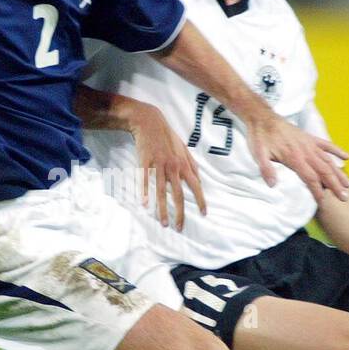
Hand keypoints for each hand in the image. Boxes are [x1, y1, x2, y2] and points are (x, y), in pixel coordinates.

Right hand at [131, 105, 206, 229]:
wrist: (149, 122)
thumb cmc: (167, 136)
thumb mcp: (184, 148)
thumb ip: (192, 164)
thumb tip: (199, 179)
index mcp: (184, 164)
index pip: (195, 186)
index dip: (200, 200)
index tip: (203, 213)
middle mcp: (173, 167)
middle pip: (178, 194)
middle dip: (180, 213)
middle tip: (179, 227)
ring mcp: (159, 165)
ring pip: (162, 192)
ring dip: (162, 209)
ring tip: (164, 223)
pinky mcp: (145, 162)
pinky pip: (146, 181)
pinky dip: (145, 193)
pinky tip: (145, 205)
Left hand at [245, 113, 348, 202]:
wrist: (262, 118)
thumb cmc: (260, 137)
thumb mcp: (258, 154)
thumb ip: (266, 170)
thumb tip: (273, 185)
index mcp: (294, 157)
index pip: (310, 178)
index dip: (317, 190)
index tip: (323, 202)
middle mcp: (305, 151)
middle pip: (324, 171)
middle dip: (335, 185)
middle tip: (344, 198)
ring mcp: (309, 144)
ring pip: (328, 160)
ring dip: (339, 173)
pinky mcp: (309, 138)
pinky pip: (327, 145)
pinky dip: (337, 151)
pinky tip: (347, 157)